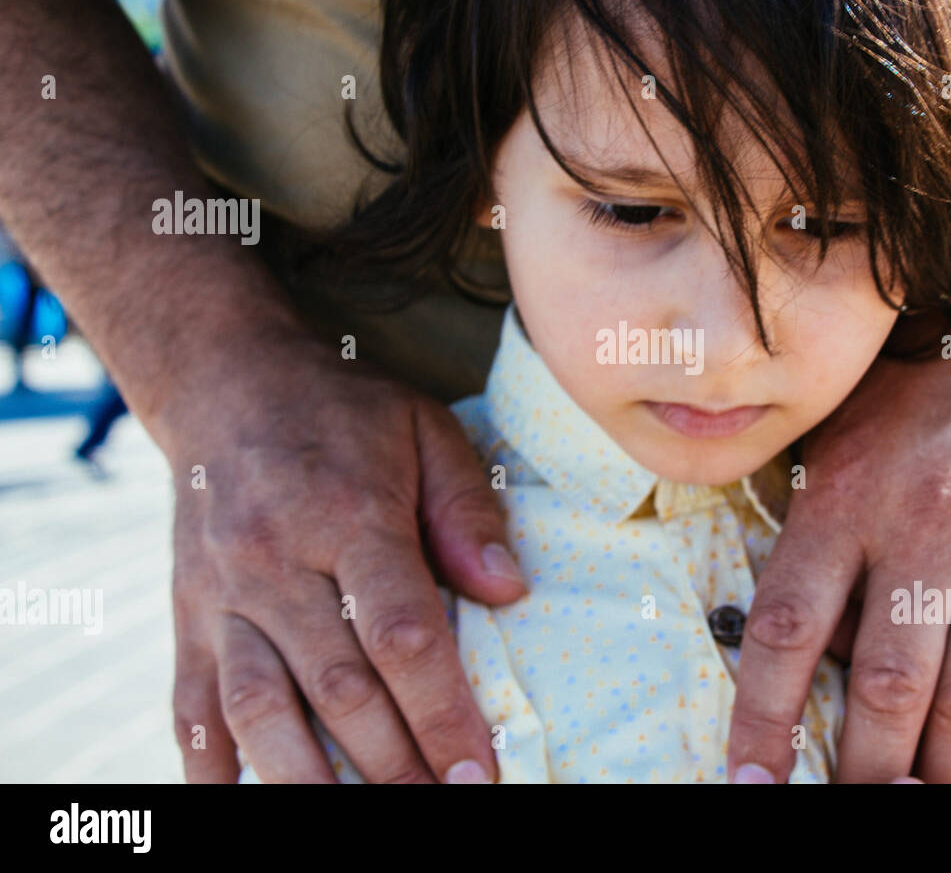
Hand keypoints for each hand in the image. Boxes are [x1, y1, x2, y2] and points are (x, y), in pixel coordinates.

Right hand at [160, 318, 525, 782]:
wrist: (224, 381)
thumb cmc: (343, 410)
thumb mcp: (425, 429)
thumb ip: (468, 509)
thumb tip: (509, 590)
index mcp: (346, 516)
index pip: (401, 634)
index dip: (442, 712)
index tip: (480, 771)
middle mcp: (275, 562)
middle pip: (338, 688)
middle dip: (396, 765)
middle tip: (442, 808)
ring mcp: (221, 595)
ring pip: (259, 711)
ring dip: (311, 784)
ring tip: (359, 825)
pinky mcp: (186, 615)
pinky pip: (191, 705)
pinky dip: (212, 768)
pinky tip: (243, 806)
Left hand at [727, 328, 950, 782]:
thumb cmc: (913, 395)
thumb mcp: (831, 439)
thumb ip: (809, 535)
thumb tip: (810, 655)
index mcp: (846, 498)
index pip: (787, 630)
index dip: (763, 718)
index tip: (750, 780)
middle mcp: (927, 528)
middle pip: (886, 683)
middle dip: (865, 767)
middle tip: (851, 798)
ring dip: (943, 770)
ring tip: (920, 797)